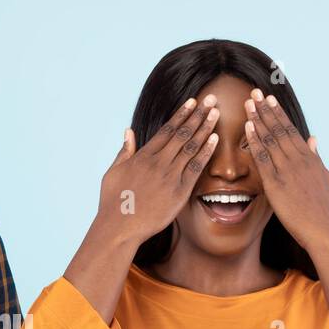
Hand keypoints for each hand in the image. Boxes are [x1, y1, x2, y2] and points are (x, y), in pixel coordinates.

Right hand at [94, 94, 220, 245]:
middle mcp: (158, 163)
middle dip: (198, 115)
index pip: (167, 129)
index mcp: (142, 156)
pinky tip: (215, 140)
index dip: (181, 114)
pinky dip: (206, 153)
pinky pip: (196, 168)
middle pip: (182, 134)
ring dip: (205, 129)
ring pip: (191, 147)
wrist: (119, 228)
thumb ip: (124, 151)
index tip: (193, 102)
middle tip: (211, 100)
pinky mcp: (179, 192)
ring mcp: (169, 177)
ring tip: (216, 113)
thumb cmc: (113, 202)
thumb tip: (128, 131)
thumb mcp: (113, 172)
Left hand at [243, 88, 328, 251]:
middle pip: (279, 129)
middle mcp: (299, 160)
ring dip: (258, 119)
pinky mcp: (277, 184)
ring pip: (270, 139)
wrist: (325, 230)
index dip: (278, 114)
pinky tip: (248, 127)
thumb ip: (317, 157)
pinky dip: (255, 141)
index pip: (291, 130)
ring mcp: (288, 170)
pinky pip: (264, 158)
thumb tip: (314, 139)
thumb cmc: (327, 210)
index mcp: (310, 158)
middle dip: (266, 109)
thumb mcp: (327, 178)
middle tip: (254, 93)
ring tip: (248, 103)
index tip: (269, 99)